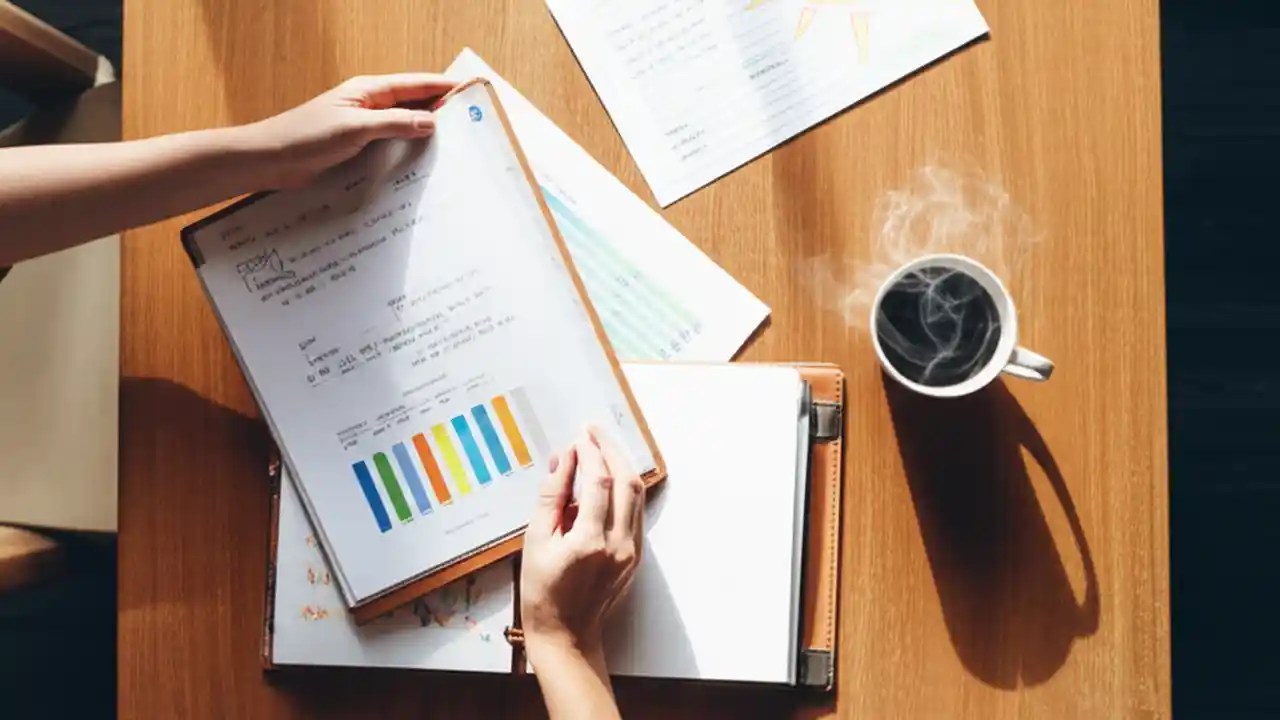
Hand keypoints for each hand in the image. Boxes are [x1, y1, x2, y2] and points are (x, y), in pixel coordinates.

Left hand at [240, 73, 456, 188]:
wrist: (271, 159)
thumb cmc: (306, 137)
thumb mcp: (355, 128)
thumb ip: (394, 123)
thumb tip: (430, 121)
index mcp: (369, 90)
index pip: (416, 84)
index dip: (445, 86)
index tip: (472, 90)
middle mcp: (369, 104)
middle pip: (414, 102)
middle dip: (442, 108)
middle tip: (472, 120)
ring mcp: (364, 126)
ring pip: (404, 124)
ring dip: (426, 132)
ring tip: (456, 143)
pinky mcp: (358, 147)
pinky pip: (392, 144)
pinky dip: (409, 149)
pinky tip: (423, 163)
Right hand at [521, 427, 644, 662]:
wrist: (566, 631)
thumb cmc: (542, 590)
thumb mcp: (536, 539)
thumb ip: (551, 496)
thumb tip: (564, 459)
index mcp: (590, 542)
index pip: (598, 482)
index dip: (590, 453)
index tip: (580, 437)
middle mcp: (618, 545)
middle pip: (626, 481)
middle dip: (611, 450)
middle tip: (594, 432)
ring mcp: (631, 550)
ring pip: (636, 494)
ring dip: (621, 465)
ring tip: (602, 448)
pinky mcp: (636, 555)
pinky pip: (635, 511)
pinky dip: (623, 489)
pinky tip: (607, 479)